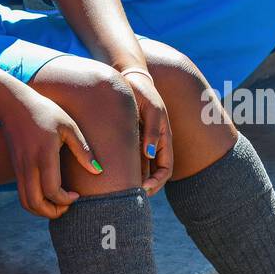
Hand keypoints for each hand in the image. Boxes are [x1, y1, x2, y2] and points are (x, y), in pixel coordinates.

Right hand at [0, 83, 100, 218]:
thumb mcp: (68, 126)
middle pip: (35, 203)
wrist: (12, 104)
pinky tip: (48, 194)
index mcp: (44, 155)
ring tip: (58, 203)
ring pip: (26, 202)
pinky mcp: (15, 169)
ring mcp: (19, 168)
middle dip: (53, 212)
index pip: (52, 190)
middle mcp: (28, 165)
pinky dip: (34, 203)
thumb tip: (98, 171)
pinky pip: (22, 195)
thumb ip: (83, 149)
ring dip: (42, 211)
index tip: (77, 195)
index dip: (65, 200)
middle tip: (67, 206)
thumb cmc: (45, 112)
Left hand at [121, 71, 171, 194]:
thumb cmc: (142, 90)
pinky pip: (129, 158)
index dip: (156, 183)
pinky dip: (124, 168)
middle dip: (144, 188)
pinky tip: (109, 174)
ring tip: (117, 190)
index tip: (142, 189)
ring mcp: (142, 141)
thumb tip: (151, 154)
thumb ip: (153, 131)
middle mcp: (154, 143)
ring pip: (141, 169)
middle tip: (127, 197)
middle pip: (153, 174)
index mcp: (164, 139)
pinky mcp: (130, 137)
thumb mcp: (152, 108)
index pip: (165, 170)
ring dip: (133, 181)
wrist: (127, 76)